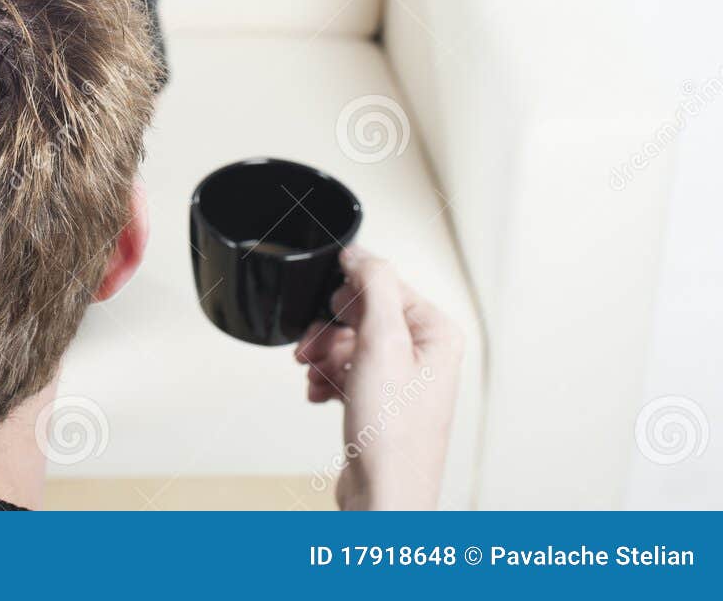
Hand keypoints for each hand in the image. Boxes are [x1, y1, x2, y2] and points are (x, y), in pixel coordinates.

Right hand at [295, 245, 463, 509]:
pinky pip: (347, 372)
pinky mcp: (383, 402)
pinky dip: (328, 378)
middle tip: (311, 347)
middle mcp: (426, 354)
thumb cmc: (392, 437)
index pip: (386, 284)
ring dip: (324, 356)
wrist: (384, 496)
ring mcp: (404, 380)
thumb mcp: (381, 345)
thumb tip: (361, 253)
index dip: (347, 294)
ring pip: (350, 343)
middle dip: (329, 330)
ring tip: (314, 375)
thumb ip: (374, 287)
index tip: (322, 304)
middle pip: (363, 315)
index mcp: (437, 333)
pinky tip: (320, 393)